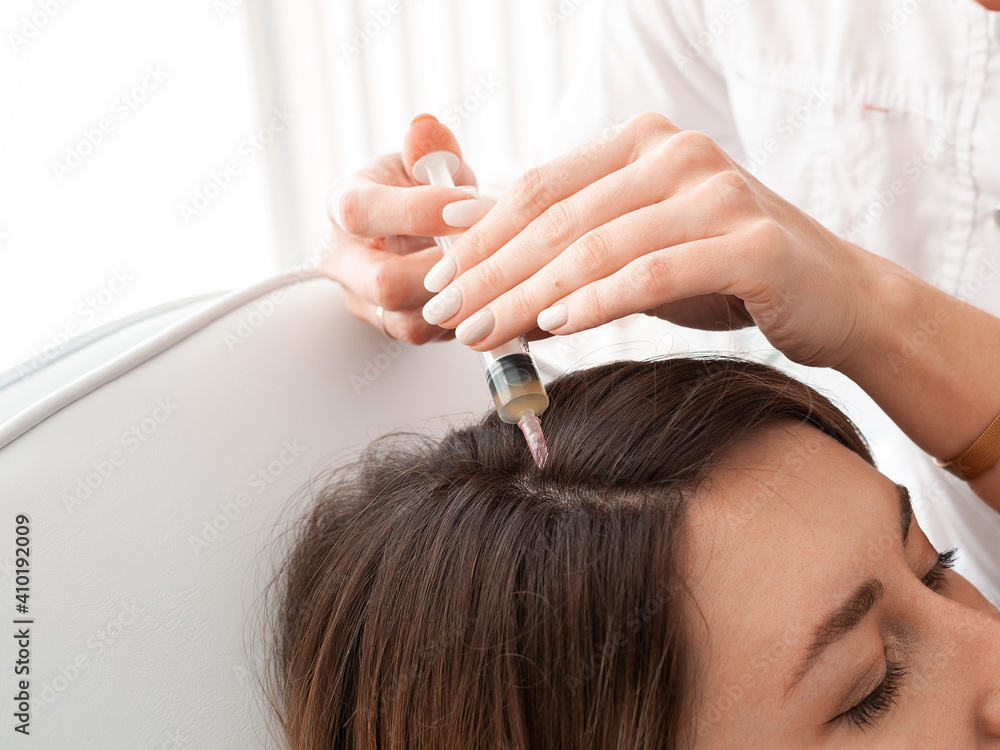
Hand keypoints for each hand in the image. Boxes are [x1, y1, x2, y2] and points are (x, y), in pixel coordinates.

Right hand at [322, 145, 485, 343]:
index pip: (362, 212)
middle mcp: (343, 257)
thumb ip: (433, 149)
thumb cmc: (430, 190)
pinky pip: (424, 334)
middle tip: (488, 249)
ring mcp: (362, 298)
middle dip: (444, 269)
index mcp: (344, 203)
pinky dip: (460, 316)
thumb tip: (426, 129)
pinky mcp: (389, 325)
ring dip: (457, 297)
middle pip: (382, 282)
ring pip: (406, 317)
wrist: (433, 226)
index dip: (418, 211)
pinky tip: (483, 292)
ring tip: (490, 269)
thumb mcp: (433, 161)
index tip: (469, 205)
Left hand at [420, 111, 879, 368]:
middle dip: (491, 272)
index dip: (481, 237)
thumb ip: (565, 233)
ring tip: (483, 333)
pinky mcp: (752, 243)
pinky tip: (553, 328)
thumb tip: (467, 231)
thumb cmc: (722, 269)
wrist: (831, 294)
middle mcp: (679, 154)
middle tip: (445, 314)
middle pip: (559, 219)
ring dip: (528, 296)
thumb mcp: (636, 241)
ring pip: (597, 248)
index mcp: (644, 142)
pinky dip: (595, 302)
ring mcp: (718, 194)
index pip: (540, 187)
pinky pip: (653, 275)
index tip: (436, 279)